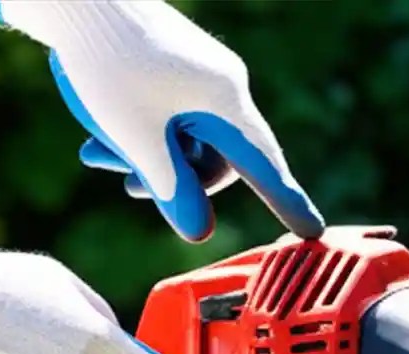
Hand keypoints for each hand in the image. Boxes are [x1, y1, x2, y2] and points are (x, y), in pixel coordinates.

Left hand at [34, 2, 324, 241]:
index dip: (286, 201)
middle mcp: (221, 84)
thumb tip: (198, 235)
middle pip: (215, 155)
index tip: (311, 230)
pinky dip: (139, 131)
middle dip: (175, 178)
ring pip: (185, 135)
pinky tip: (97, 137)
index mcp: (224, 100)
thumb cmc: (106, 62)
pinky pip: (169, 112)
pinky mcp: (173, 63)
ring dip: (147, 156)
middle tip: (129, 188)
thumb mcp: (136, 137)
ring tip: (97, 156)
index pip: (264, 165)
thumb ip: (171, 189)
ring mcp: (198, 71)